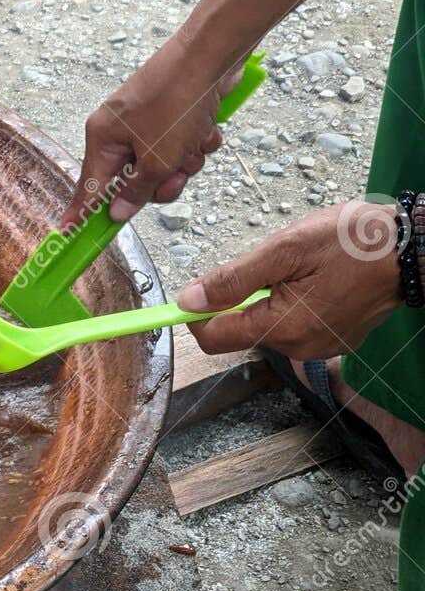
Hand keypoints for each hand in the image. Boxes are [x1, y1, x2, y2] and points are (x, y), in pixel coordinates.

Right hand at [66, 42, 244, 228]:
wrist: (211, 54)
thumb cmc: (177, 101)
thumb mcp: (158, 158)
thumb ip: (137, 190)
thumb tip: (116, 213)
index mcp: (104, 138)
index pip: (88, 187)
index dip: (79, 213)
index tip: (65, 235)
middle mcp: (119, 130)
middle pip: (134, 180)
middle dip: (161, 181)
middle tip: (177, 176)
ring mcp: (146, 121)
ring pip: (163, 164)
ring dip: (185, 161)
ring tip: (196, 143)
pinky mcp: (171, 114)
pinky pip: (181, 145)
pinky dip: (195, 142)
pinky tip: (205, 127)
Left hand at [178, 202, 402, 358]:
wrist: (416, 249)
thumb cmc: (356, 242)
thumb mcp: (286, 249)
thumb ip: (233, 279)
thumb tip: (188, 301)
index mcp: (283, 328)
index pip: (212, 338)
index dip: (194, 315)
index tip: (190, 292)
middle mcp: (298, 348)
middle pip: (238, 330)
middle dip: (240, 297)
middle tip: (270, 264)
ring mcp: (317, 347)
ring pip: (265, 324)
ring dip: (267, 297)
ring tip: (301, 268)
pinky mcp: (331, 339)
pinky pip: (291, 324)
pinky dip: (290, 301)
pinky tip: (316, 279)